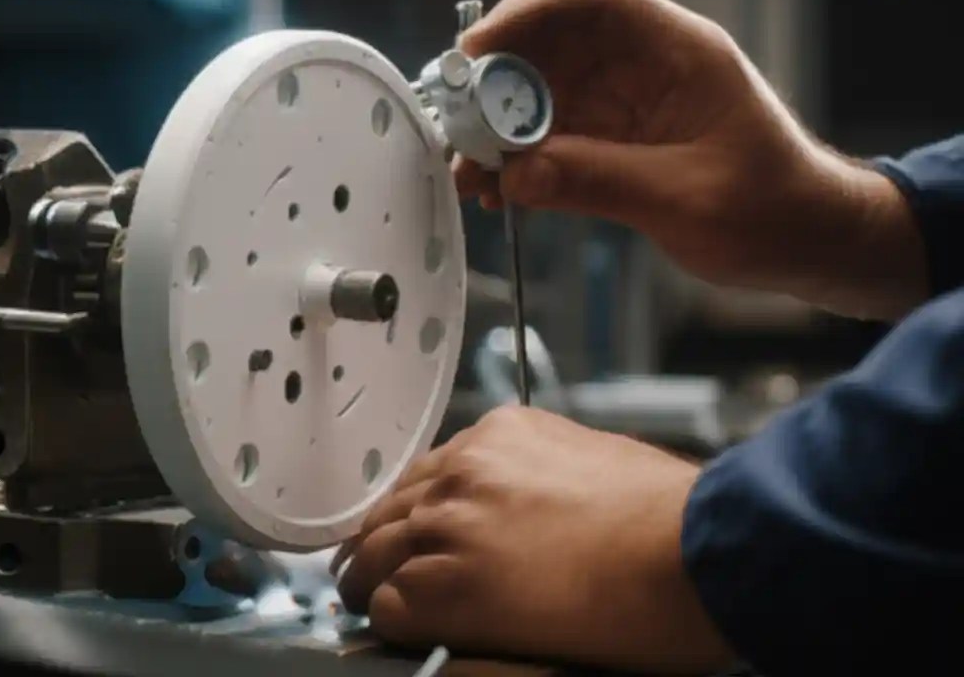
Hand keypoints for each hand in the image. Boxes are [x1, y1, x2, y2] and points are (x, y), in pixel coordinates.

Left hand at [332, 406, 734, 673]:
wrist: (692, 553)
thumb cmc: (674, 518)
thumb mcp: (599, 462)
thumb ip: (542, 476)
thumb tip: (533, 506)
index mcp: (500, 435)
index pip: (428, 473)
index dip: (416, 512)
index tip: (417, 533)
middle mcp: (465, 471)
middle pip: (392, 511)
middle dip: (384, 544)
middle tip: (378, 571)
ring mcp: (449, 526)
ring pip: (375, 557)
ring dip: (375, 583)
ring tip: (375, 603)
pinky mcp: (445, 586)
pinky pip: (391, 607)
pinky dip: (394, 622)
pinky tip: (409, 632)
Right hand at [455, 0, 925, 320]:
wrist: (807, 242)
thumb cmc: (774, 210)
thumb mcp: (689, 199)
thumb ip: (602, 182)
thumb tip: (517, 173)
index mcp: (679, 52)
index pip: (593, 0)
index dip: (528, 13)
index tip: (475, 52)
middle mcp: (643, 68)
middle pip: (551, 45)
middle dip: (494, 79)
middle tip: (456, 126)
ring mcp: (623, 105)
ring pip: (540, 94)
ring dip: (496, 127)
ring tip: (468, 171)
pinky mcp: (610, 144)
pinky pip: (548, 140)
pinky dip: (516, 161)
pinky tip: (497, 190)